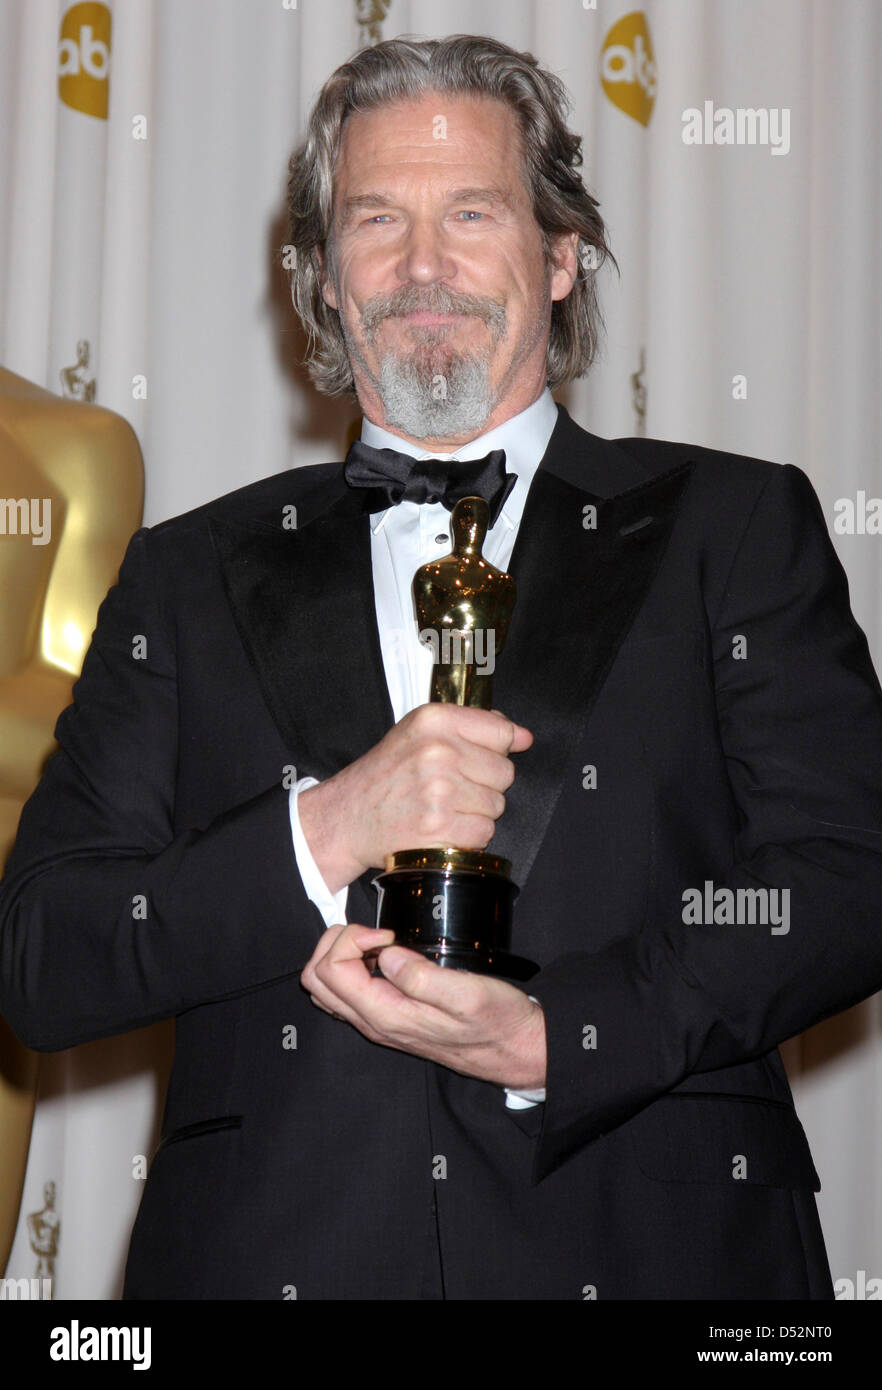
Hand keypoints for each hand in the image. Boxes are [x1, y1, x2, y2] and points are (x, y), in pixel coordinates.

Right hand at [298, 704, 532, 892]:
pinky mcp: (440, 826)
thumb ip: (473, 726)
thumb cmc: (388, 773)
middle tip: (452, 788)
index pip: (502, 732)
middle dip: (485, 784)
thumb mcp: (420, 732)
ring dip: (476, 812)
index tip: (485, 758)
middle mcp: (438, 751)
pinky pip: (484, 833)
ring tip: (444, 808)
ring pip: (497, 805)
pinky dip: (468, 836)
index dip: (501, 749)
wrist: (348, 816)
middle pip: (504, 772)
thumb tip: (522, 736)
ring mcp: (439, 790)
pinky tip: (443, 827)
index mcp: (434, 720)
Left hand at [301, 922, 546, 1089]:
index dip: (352, 938)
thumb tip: (385, 956)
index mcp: (386, 1015)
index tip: (389, 934)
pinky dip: (352, 967)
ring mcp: (377, 1023)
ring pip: (325, 988)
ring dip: (341, 954)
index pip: (331, 970)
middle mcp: (373, 1023)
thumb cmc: (496, 1021)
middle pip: (315, 979)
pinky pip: (345, 994)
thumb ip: (423, 977)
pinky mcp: (386, 1018)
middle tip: (377, 933)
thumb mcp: (469, 994)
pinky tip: (385, 956)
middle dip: (337, 942)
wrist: (513, 1050)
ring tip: (379, 942)